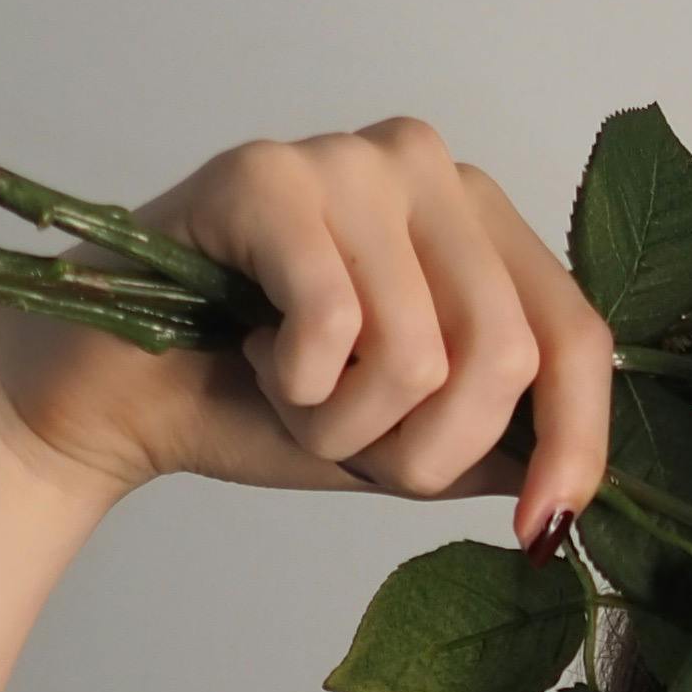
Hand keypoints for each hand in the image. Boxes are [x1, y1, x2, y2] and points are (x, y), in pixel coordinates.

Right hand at [0, 118, 613, 548]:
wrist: (115, 402)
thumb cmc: (257, 406)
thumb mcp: (406, 442)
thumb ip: (498, 443)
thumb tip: (576, 485)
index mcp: (478, 222)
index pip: (575, 332)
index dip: (576, 442)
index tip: (540, 530)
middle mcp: (429, 167)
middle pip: (505, 353)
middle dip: (426, 448)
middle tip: (345, 438)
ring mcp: (350, 161)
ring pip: (421, 353)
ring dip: (346, 423)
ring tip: (291, 390)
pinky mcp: (270, 175)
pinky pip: (337, 322)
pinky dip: (297, 382)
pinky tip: (256, 352)